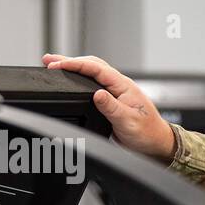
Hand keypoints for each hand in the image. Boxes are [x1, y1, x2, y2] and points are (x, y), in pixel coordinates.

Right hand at [41, 54, 175, 161]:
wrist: (156, 144)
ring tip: (54, 65)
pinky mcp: (111, 101)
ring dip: (74, 68)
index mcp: (124, 86)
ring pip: (92, 73)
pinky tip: (71, 81)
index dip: (75, 64)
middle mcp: (119, 86)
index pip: (96, 69)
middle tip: (48, 60)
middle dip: (69, 61)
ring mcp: (115, 92)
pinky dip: (79, 79)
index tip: (57, 64)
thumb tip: (97, 94)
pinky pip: (93, 84)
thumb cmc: (147, 133)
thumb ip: (112, 108)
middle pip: (92, 65)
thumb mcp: (128, 121)